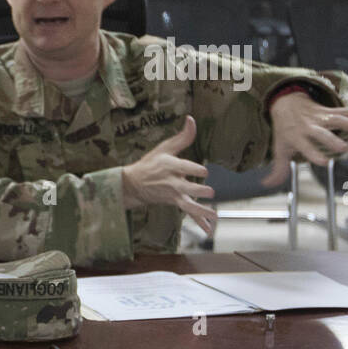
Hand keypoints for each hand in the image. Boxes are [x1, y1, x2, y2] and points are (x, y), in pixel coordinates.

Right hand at [121, 116, 217, 235]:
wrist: (133, 184)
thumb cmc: (150, 164)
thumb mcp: (164, 148)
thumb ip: (182, 137)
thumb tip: (192, 119)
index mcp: (170, 166)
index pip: (185, 167)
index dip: (194, 169)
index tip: (204, 171)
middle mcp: (172, 182)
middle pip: (187, 188)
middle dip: (198, 191)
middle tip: (210, 192)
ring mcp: (173, 194)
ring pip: (188, 203)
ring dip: (201, 210)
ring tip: (215, 215)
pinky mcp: (175, 202)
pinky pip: (189, 212)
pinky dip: (199, 221)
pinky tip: (209, 229)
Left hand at [263, 92, 347, 186]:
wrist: (285, 103)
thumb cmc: (284, 130)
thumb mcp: (279, 149)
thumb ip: (278, 168)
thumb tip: (267, 184)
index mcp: (297, 137)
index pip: (304, 147)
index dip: (313, 154)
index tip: (324, 162)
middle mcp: (309, 127)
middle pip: (321, 133)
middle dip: (331, 140)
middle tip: (343, 148)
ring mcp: (320, 118)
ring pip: (336, 119)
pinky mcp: (330, 111)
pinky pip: (345, 110)